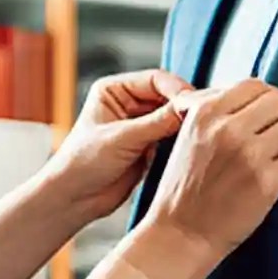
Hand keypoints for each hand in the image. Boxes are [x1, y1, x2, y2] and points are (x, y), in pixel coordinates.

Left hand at [42, 69, 192, 223]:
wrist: (75, 198)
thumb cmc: (81, 163)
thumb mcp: (122, 138)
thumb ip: (158, 122)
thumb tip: (190, 109)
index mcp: (114, 91)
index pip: (156, 79)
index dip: (177, 89)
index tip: (194, 104)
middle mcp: (129, 104)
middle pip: (168, 97)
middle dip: (184, 108)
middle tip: (202, 120)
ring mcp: (141, 126)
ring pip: (174, 118)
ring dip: (185, 125)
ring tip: (198, 134)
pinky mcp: (151, 146)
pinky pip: (174, 138)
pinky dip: (183, 141)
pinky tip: (190, 147)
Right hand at [140, 79, 277, 260]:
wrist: (181, 232)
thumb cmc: (186, 188)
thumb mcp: (189, 134)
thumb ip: (218, 110)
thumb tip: (255, 93)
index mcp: (206, 113)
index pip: (256, 85)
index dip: (264, 99)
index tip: (263, 113)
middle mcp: (229, 130)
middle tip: (272, 132)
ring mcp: (251, 155)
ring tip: (272, 152)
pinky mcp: (268, 181)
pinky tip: (268, 174)